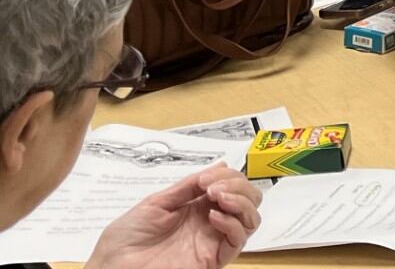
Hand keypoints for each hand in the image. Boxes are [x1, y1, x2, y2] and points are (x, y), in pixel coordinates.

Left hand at [86, 165, 261, 268]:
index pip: (232, 185)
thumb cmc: (127, 238)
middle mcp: (212, 222)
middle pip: (250, 199)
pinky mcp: (214, 259)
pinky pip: (238, 240)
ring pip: (251, 218)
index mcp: (199, 207)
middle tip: (215, 188)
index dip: (227, 176)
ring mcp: (214, 240)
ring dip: (241, 201)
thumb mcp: (157, 202)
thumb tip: (221, 165)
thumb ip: (188, 186)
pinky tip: (213, 217)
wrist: (112, 268)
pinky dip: (232, 223)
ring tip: (219, 197)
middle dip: (239, 185)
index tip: (207, 178)